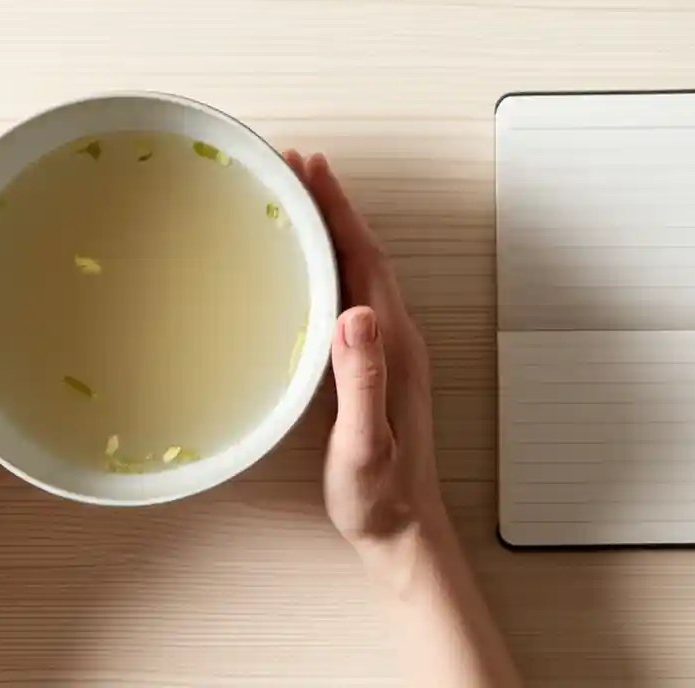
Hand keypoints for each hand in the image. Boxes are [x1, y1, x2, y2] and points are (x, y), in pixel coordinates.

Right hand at [284, 152, 521, 686]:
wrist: (402, 529)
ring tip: (295, 198)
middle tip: (293, 165)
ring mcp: (387, 349)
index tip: (310, 166)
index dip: (337, 209)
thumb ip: (362, 380)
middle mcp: (395, 337)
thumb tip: (358, 313)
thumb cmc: (379, 494)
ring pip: (357, 270)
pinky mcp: (374, 364)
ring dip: (330, 229)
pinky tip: (307, 268)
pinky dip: (328, 265)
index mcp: (393, 344)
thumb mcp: (364, 442)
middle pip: (363, 251)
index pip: (365, 258)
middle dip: (330, 203)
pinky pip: (350, 295)